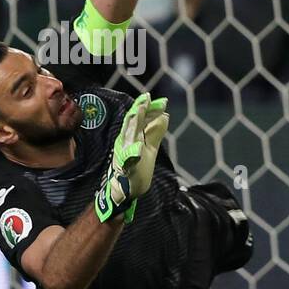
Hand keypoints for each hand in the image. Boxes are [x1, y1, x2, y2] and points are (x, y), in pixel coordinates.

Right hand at [96, 94, 168, 223]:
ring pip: (128, 136)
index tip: (161, 100)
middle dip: (139, 110)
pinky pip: (128, 161)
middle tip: (146, 98)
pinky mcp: (125, 168)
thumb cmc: (136, 168)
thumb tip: (165, 115)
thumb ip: (155, 133)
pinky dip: (132, 155)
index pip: (140, 119)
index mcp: (132, 137)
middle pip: (133, 123)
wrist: (124, 191)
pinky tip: (137, 150)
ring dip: (133, 124)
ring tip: (139, 111)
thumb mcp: (149, 148)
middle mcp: (126, 142)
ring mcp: (124, 154)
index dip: (149, 109)